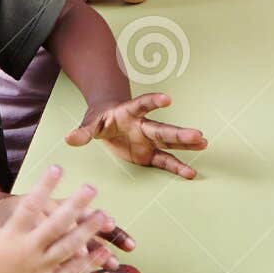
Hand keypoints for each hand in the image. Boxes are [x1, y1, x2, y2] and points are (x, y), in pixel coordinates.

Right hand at [0, 171, 120, 272]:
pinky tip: (103, 251)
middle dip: (75, 205)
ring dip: (88, 230)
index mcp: (10, 235)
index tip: (57, 168)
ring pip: (69, 247)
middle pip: (56, 224)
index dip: (44, 185)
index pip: (30, 205)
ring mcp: (39, 270)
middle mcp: (27, 251)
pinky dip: (88, 262)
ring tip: (104, 216)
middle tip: (91, 188)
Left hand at [67, 92, 208, 179]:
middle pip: (163, 129)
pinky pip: (165, 161)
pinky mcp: (149, 155)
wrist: (108, 122)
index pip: (142, 105)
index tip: (167, 99)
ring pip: (170, 143)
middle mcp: (144, 126)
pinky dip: (177, 168)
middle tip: (198, 135)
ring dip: (186, 145)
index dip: (154, 102)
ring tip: (203, 143)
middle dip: (180, 133)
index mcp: (129, 113)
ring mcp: (149, 141)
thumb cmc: (100, 119)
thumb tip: (70, 138)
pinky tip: (191, 173)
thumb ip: (83, 131)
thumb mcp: (90, 124)